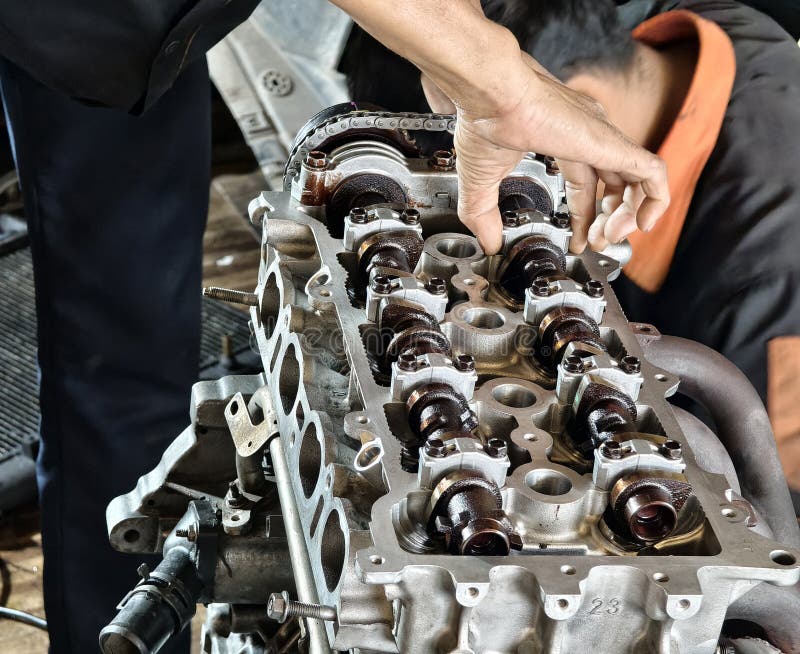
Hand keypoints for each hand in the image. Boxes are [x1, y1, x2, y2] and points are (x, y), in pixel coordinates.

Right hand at [425, 61, 668, 254]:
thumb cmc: (485, 121)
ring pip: (639, 177)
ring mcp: (602, 138)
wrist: (494, 95)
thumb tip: (489, 242)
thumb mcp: (479, 180)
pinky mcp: (613, 143)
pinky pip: (653, 173)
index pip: (585, 183)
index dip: (584, 215)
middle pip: (616, 181)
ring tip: (613, 237)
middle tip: (598, 241)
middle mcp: (587, 136)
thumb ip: (483, 214)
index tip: (578, 241)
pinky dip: (655, 200)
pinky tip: (643, 223)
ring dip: (631, 214)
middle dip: (610, 218)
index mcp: (560, 139)